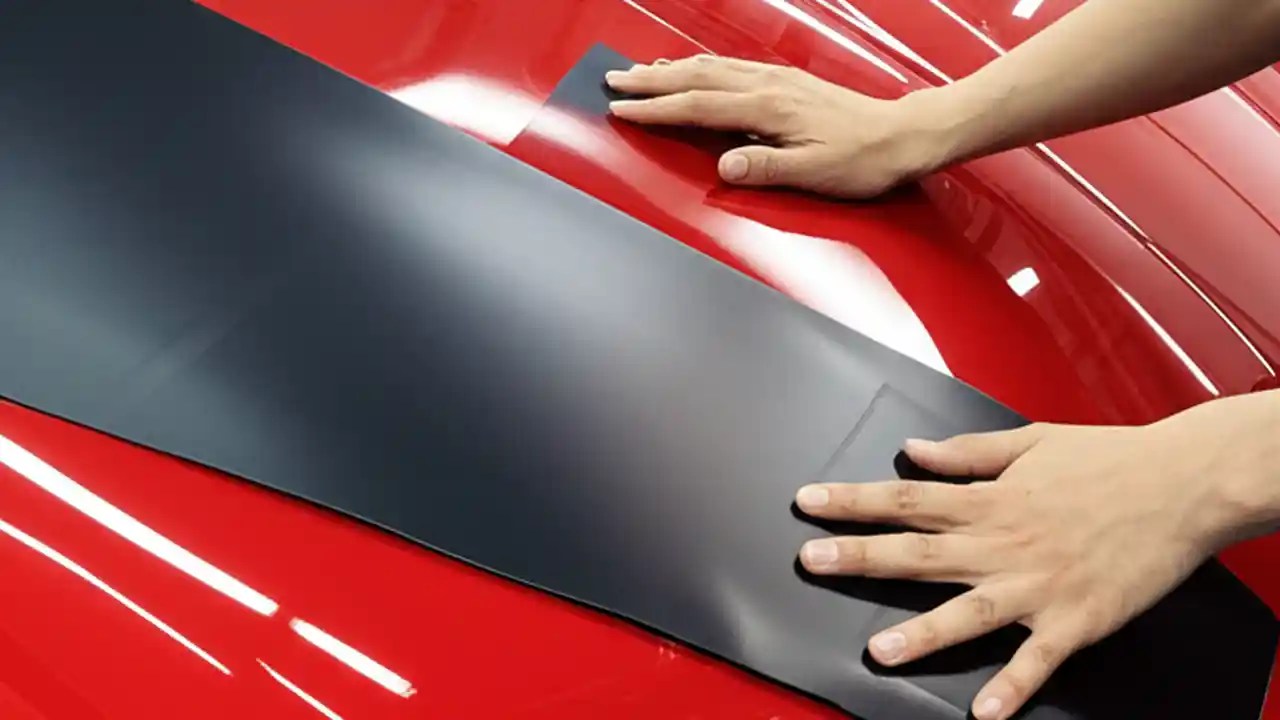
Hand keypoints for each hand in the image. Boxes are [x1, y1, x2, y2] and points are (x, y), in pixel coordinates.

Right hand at [604, 55, 950, 198]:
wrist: (903, 136)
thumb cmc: (863, 160)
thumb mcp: (815, 172)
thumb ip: (766, 167)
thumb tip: (725, 166)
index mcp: (769, 108)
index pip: (699, 106)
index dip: (657, 109)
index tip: (623, 110)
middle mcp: (769, 86)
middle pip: (697, 78)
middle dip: (651, 80)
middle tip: (614, 82)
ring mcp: (777, 80)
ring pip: (712, 67)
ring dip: (672, 70)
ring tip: (639, 72)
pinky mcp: (786, 82)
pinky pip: (731, 67)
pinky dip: (701, 68)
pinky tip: (693, 70)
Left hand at [794, 393, 1279, 719]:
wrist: (1183, 484)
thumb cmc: (1108, 459)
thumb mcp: (1031, 441)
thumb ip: (967, 452)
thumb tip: (913, 450)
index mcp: (991, 499)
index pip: (907, 499)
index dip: (854, 500)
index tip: (808, 502)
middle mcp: (1004, 542)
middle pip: (920, 553)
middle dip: (861, 557)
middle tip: (812, 561)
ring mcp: (1038, 585)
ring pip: (969, 612)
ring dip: (923, 633)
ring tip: (878, 650)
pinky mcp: (1075, 619)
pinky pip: (1037, 659)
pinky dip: (1013, 685)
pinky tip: (984, 712)